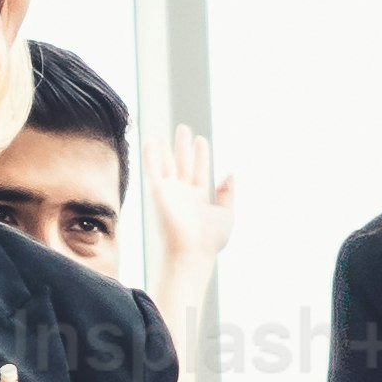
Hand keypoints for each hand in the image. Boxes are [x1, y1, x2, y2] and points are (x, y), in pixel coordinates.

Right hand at [141, 123, 237, 296]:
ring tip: (164, 133)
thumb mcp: (226, 213)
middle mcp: (183, 194)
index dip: (200, 155)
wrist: (192, 253)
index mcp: (199, 198)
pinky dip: (151, 156)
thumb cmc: (210, 240)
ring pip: (167, 164)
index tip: (201, 140)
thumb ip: (227, 193)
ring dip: (166, 148)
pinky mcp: (158, 192)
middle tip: (183, 128)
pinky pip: (153, 170)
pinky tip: (151, 142)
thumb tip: (230, 173)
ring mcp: (170, 192)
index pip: (199, 170)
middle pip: (183, 164)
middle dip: (183, 146)